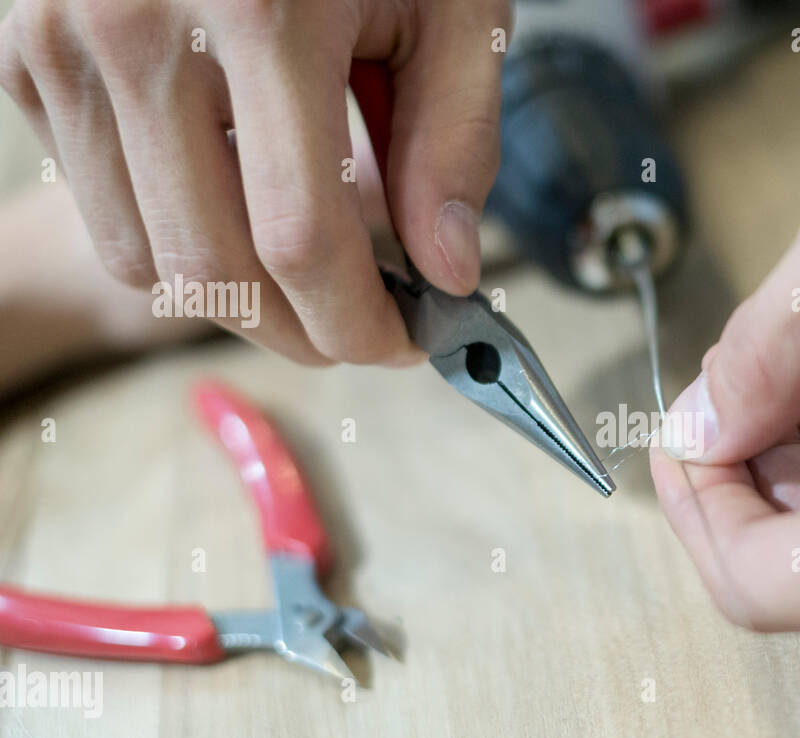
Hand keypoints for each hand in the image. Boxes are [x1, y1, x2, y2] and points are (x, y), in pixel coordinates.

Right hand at [0, 0, 510, 364]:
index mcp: (257, 11)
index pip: (301, 241)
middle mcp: (135, 29)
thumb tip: (445, 273)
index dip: (358, 322)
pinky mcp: (25, 55)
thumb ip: (454, 142)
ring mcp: (60, 41)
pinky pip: (102, 205)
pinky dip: (177, 231)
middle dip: (302, 331)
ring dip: (239, 292)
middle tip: (361, 325)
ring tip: (308, 255)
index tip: (404, 340)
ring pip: (147, 258)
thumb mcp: (447, 3)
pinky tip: (237, 193)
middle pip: (214, 271)